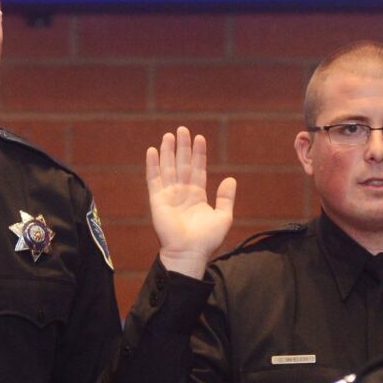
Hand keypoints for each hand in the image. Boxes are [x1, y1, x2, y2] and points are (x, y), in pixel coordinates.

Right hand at [148, 126, 236, 277]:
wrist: (189, 252)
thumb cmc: (206, 240)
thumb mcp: (223, 216)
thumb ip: (226, 198)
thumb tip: (231, 179)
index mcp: (197, 195)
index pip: (197, 169)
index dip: (198, 154)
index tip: (200, 138)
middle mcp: (182, 192)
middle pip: (182, 164)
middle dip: (182, 147)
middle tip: (182, 129)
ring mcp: (169, 195)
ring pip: (168, 167)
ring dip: (168, 151)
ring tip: (169, 135)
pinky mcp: (157, 200)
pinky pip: (153, 179)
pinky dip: (152, 165)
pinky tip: (151, 151)